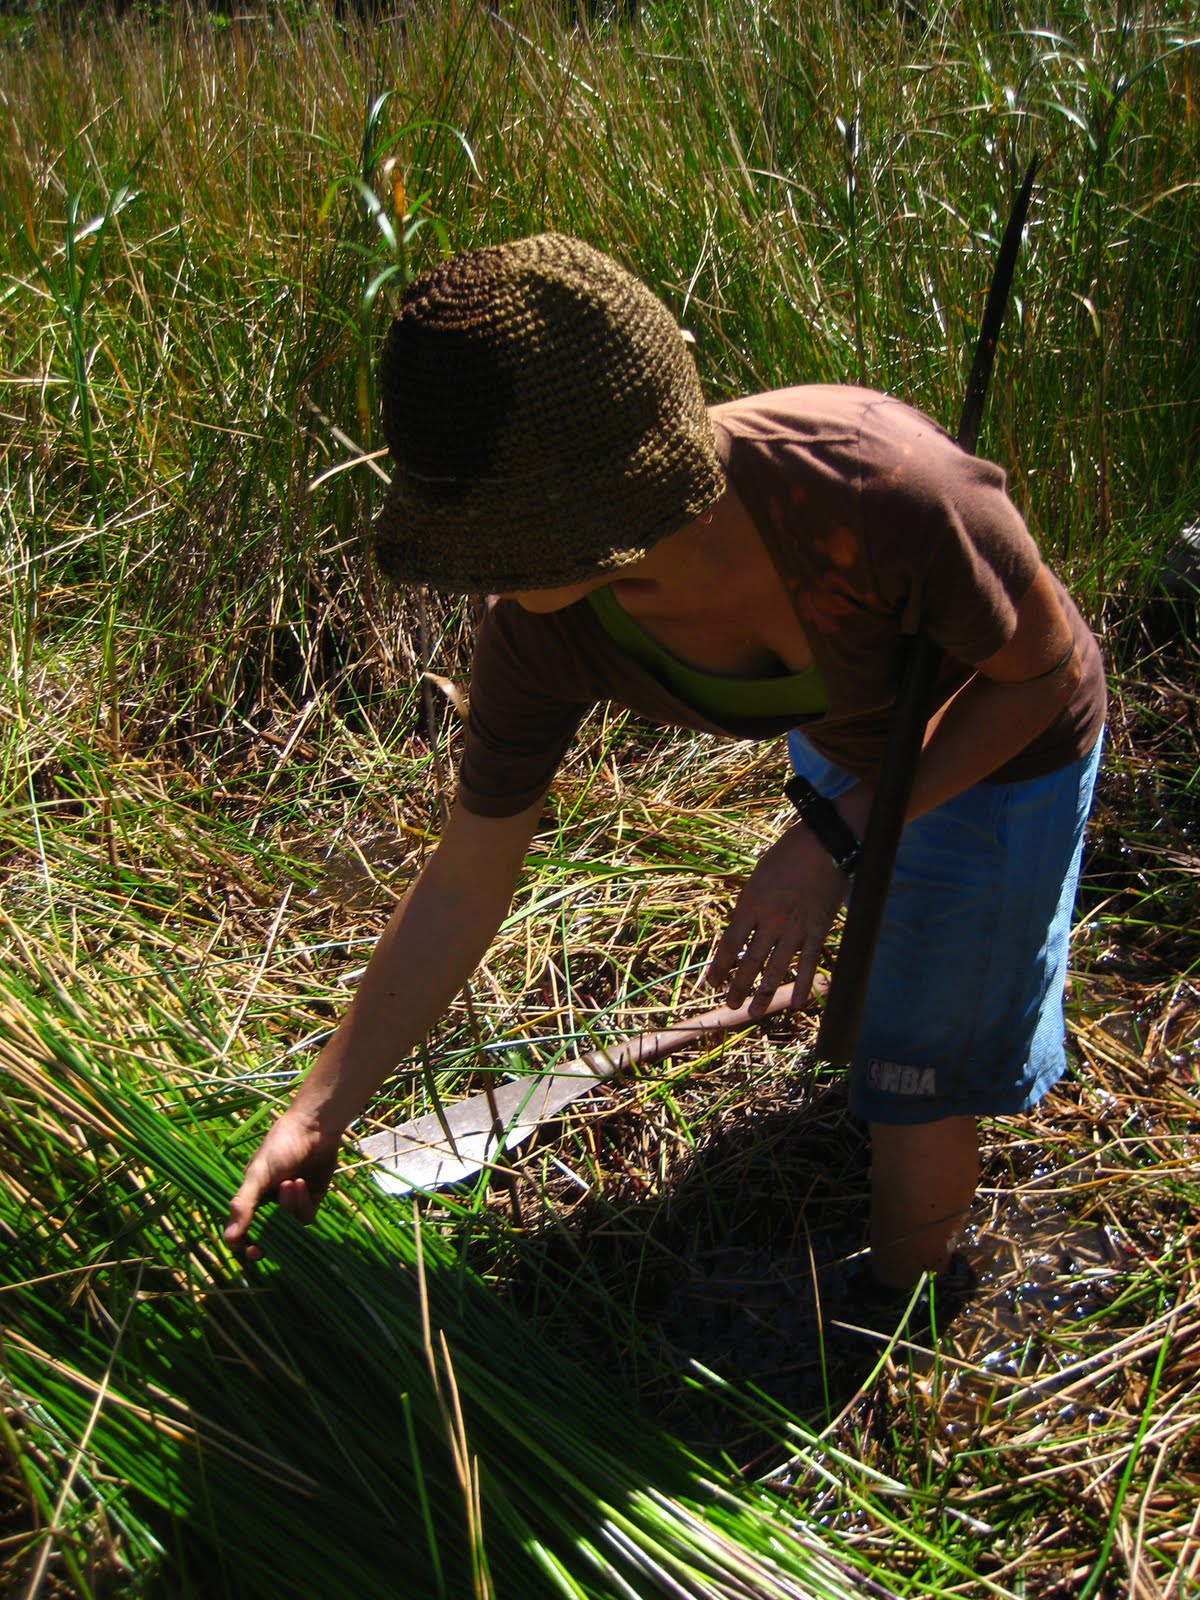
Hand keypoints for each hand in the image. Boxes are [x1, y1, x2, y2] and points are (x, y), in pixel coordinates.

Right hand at [225, 1110, 342, 1261]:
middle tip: (263, 1249)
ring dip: (289, 1206)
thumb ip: (244, 1205)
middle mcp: (270, 1202)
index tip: (250, 1251)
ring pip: (289, 1225)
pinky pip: (305, 1216)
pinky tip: (301, 1183)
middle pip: (268, 1235)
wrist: (314, 1127)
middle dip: (267, 1241)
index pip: (244, 1229)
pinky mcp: (312, 1199)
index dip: (245, 1244)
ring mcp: (292, 1202)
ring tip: (291, 1182)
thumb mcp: (258, 1175)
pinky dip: (302, 1202)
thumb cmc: (279, 1146)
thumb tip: (228, 1239)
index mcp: (251, 1196)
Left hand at [707, 822, 848, 1017]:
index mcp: (750, 904)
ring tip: (753, 1013)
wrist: (824, 844)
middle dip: (737, 988)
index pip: (729, 945)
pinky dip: (802, 986)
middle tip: (730, 1005)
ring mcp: (795, 929)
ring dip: (763, 995)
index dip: (719, 968)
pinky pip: (808, 964)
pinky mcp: (818, 931)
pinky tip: (794, 1005)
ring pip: (776, 970)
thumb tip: (742, 928)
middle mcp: (769, 921)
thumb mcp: (757, 876)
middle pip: (749, 963)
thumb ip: (749, 904)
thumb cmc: (787, 854)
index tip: (712, 983)